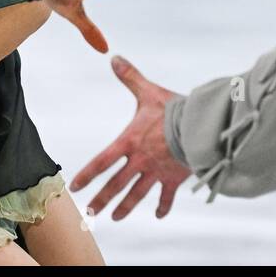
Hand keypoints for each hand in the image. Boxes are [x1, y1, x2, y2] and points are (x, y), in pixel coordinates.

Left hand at [71, 56, 191, 219]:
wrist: (200, 126)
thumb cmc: (174, 109)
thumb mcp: (148, 92)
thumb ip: (130, 77)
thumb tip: (114, 58)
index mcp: (130, 141)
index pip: (102, 161)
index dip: (87, 174)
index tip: (75, 187)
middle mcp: (140, 161)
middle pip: (116, 185)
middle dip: (101, 200)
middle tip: (90, 212)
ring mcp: (157, 172)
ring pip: (137, 195)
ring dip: (125, 207)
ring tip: (115, 218)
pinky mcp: (174, 177)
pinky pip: (167, 196)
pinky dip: (163, 206)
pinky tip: (158, 215)